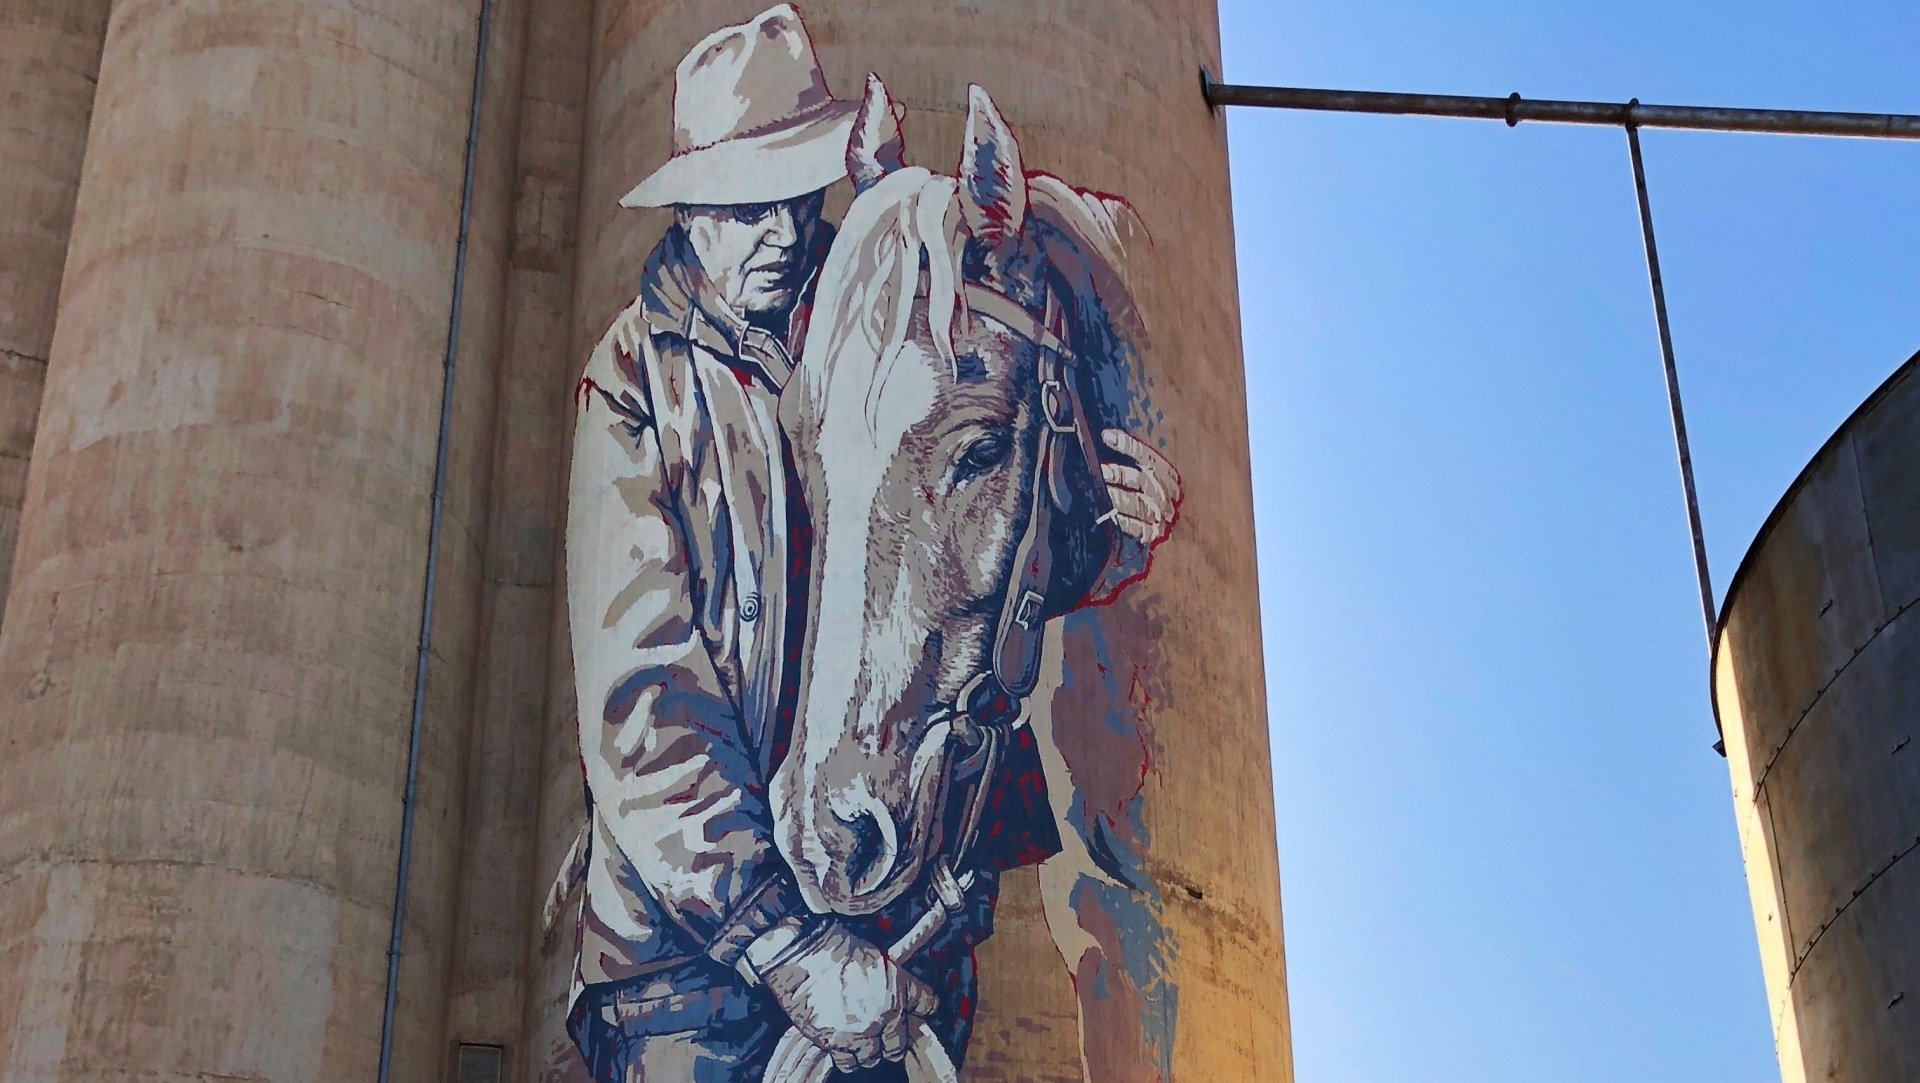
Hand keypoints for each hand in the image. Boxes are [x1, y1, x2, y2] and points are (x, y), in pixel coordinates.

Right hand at [754, 921, 937, 1072]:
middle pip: (897, 1046)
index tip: (913, 1014)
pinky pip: (845, 1061)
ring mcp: (859, 1033)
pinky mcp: (833, 1042)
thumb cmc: (838, 950)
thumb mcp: (880, 959)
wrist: (805, 954)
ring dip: (866, 1053)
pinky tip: (839, 1044)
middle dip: (890, 1043)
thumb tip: (903, 997)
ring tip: (857, 1042)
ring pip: (870, 1059)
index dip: (920, 1011)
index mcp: (898, 992)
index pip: (926, 1006)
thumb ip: (896, 983)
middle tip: (880, 1037)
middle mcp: (884, 1017)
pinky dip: (844, 1056)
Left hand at [1099, 430, 1181, 548]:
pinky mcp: (1154, 535)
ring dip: (1115, 497)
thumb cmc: (1148, 498)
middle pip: (1141, 480)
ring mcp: (1162, 516)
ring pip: (1137, 503)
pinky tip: (1107, 515)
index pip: (1148, 456)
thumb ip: (1133, 460)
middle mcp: (1167, 495)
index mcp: (1168, 475)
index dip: (1128, 446)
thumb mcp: (1146, 477)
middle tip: (1098, 469)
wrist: (1169, 535)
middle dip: (1118, 473)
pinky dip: (1121, 521)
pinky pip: (1136, 528)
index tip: (1106, 436)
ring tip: (1097, 491)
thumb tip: (1107, 438)